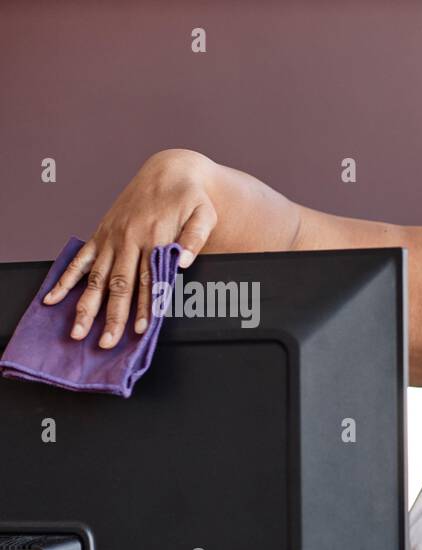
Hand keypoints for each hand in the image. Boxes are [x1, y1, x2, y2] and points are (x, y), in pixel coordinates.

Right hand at [43, 148, 217, 348]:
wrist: (169, 171)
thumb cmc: (190, 197)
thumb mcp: (203, 214)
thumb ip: (194, 238)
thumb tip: (184, 261)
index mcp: (154, 237)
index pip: (149, 279)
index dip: (144, 305)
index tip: (141, 329)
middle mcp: (128, 239)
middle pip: (119, 285)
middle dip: (113, 316)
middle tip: (107, 342)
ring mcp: (111, 237)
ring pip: (97, 278)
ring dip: (86, 305)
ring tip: (78, 330)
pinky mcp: (101, 234)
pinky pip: (80, 260)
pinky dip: (66, 279)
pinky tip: (54, 298)